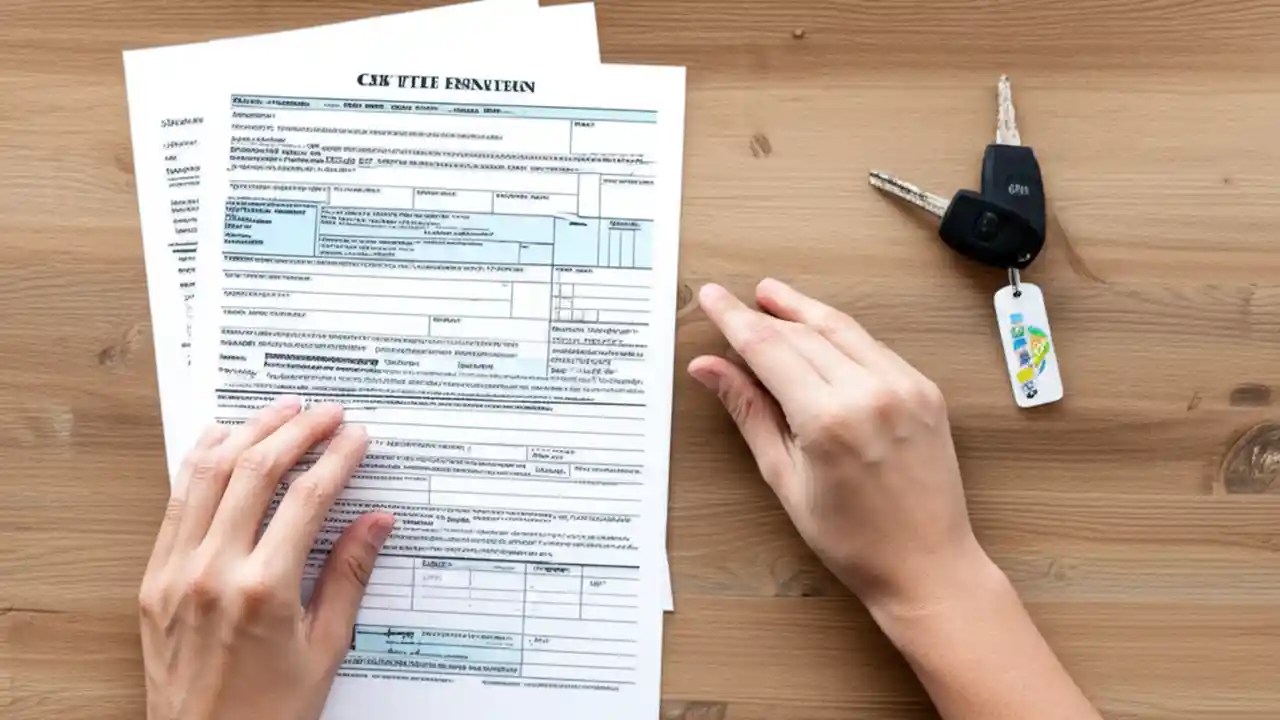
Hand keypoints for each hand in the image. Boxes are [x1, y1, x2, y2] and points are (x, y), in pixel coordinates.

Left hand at [139, 397, 394, 719]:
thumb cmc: (267, 713)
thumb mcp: (325, 648)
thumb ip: (349, 575)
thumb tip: (376, 521)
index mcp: (263, 590)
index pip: (308, 498)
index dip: (337, 458)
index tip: (356, 438)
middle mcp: (213, 572)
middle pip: (258, 471)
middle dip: (297, 431)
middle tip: (326, 413)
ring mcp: (176, 572)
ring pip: (210, 474)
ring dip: (249, 432)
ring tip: (280, 412)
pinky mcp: (153, 580)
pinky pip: (177, 502)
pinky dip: (200, 462)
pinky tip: (222, 441)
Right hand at [690, 279, 990, 611]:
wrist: (927, 565)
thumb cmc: (853, 539)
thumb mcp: (785, 478)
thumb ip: (748, 411)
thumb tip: (709, 368)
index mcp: (829, 419)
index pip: (768, 349)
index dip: (733, 319)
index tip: (712, 297)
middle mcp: (870, 392)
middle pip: (802, 334)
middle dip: (763, 315)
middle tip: (732, 302)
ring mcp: (904, 387)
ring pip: (842, 329)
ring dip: (803, 311)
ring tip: (771, 295)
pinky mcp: (925, 390)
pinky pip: (873, 347)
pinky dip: (841, 334)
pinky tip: (819, 330)